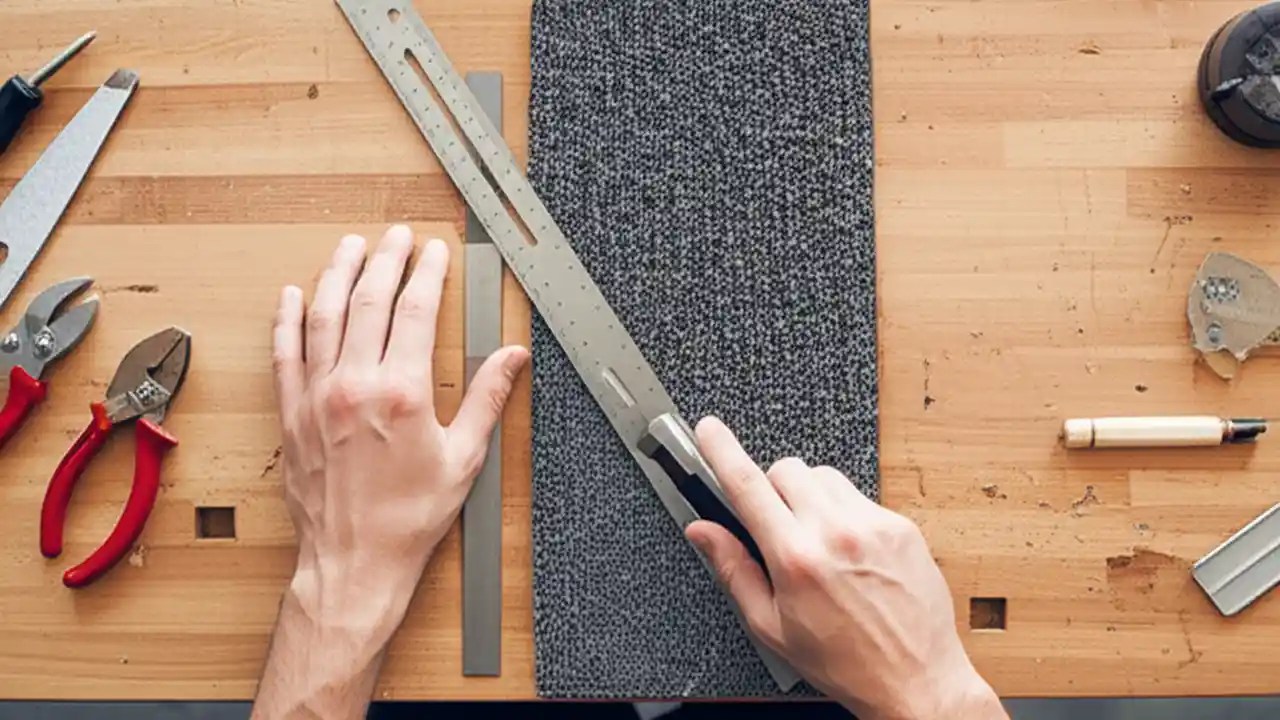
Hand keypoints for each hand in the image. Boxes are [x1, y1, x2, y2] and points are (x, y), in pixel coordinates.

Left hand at [253, 226, 527, 718]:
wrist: (354, 562)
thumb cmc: (410, 518)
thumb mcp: (463, 458)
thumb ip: (487, 399)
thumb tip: (513, 358)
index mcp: (403, 392)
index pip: (416, 311)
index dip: (427, 274)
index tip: (434, 252)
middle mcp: (355, 385)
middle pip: (368, 301)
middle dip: (385, 260)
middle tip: (396, 237)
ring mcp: (317, 397)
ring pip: (323, 316)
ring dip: (336, 274)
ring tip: (349, 247)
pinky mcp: (291, 415)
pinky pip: (284, 354)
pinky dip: (286, 320)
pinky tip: (291, 296)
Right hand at [687, 417, 1004, 719]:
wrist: (917, 680)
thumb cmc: (845, 664)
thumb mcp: (772, 627)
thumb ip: (733, 570)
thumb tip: (703, 532)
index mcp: (796, 559)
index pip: (748, 485)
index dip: (722, 450)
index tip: (709, 429)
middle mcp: (835, 533)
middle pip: (786, 468)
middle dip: (771, 487)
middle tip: (775, 524)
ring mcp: (873, 525)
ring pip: (824, 476)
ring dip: (809, 495)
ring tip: (815, 539)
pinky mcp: (900, 525)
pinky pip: (859, 496)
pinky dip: (844, 512)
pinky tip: (849, 550)